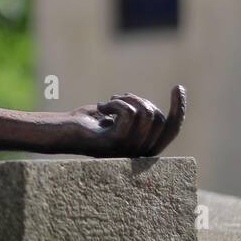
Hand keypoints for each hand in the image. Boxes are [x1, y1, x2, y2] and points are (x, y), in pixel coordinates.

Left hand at [70, 85, 185, 157]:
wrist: (61, 130)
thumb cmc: (89, 122)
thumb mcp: (119, 116)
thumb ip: (138, 116)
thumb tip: (152, 109)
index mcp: (144, 148)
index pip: (172, 129)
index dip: (179, 109)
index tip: (178, 87)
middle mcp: (140, 153)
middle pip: (158, 117)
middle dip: (138, 99)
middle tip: (117, 98)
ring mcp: (128, 150)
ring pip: (145, 113)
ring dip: (125, 99)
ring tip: (108, 102)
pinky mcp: (115, 142)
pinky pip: (129, 113)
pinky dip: (115, 103)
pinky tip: (101, 106)